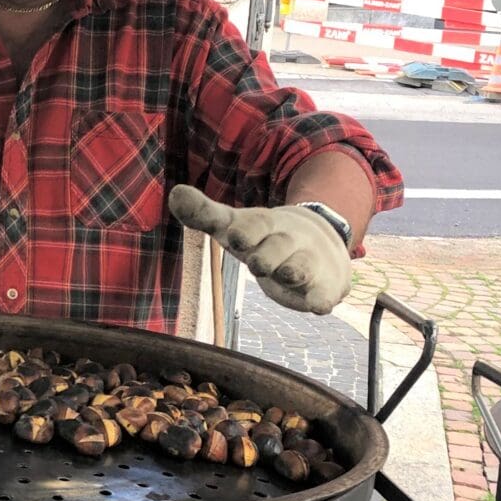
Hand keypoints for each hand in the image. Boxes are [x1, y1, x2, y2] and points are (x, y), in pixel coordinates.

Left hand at [169, 185, 351, 315]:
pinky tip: (319, 306)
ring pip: (302, 267)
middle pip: (278, 247)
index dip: (247, 231)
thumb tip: (175, 193)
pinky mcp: (323, 286)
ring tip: (289, 274)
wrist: (319, 243)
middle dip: (267, 256)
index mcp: (264, 226)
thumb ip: (205, 214)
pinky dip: (322, 300)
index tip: (234, 236)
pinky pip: (324, 293)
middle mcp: (287, 242)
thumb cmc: (263, 238)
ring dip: (294, 271)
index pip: (256, 224)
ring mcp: (307, 263)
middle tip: (257, 263)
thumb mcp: (235, 226)